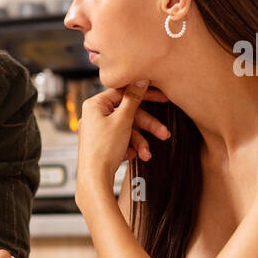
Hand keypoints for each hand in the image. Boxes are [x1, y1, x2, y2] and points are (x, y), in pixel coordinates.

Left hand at [75, 80, 171, 201]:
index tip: (162, 97)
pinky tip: (131, 156)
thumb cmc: (103, 149)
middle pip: (128, 114)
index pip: (123, 92)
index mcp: (94, 104)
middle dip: (147, 126)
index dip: (144, 94)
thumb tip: (140, 78)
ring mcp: (97, 130)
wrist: (94, 179)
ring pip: (127, 129)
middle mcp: (94, 115)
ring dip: (140, 141)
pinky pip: (121, 140)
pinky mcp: (102, 144)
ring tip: (146, 153)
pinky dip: (130, 148)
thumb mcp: (123, 120)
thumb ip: (133, 98)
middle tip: (163, 133)